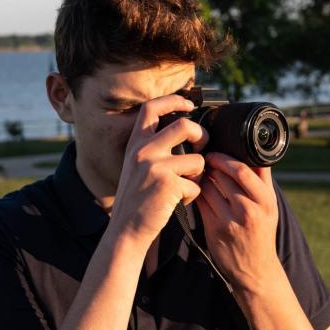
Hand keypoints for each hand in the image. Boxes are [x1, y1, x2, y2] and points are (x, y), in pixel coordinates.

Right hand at [109, 94, 208, 244]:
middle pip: (184, 125)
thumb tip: (186, 131)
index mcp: (135, 144)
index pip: (151, 108)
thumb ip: (153, 148)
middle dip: (201, 135)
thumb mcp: (137, 167)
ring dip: (199, 174)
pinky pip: (196, 184)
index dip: (173, 100)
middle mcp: (143, 151)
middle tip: (202, 147)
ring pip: (197, 159)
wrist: (126, 229)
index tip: (189, 103)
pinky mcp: (168, 184)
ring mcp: (155, 166)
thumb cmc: (137, 199)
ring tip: (186, 185)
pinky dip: (192, 195)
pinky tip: (178, 201)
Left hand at [195, 152, 280, 290]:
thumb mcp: (270, 206)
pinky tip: (196, 190)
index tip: (215, 153)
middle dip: (211, 165)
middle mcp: (249, 210)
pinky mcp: (214, 230)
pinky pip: (201, 203)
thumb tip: (252, 151)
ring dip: (202, 178)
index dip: (224, 158)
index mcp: (265, 200)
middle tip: (204, 161)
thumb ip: (261, 180)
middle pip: (223, 176)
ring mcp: (230, 221)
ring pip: (209, 188)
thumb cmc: (262, 232)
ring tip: (200, 174)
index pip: (242, 170)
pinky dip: (196, 192)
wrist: (255, 269)